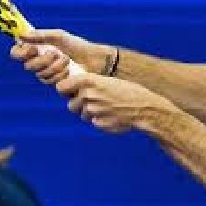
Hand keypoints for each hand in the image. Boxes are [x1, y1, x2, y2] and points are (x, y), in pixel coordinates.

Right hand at [11, 29, 112, 84]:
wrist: (94, 60)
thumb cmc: (77, 46)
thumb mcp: (59, 36)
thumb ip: (41, 35)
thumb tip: (21, 35)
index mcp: (37, 49)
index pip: (17, 54)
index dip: (20, 53)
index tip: (31, 49)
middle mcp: (39, 63)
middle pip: (28, 67)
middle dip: (43, 61)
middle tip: (56, 54)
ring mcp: (48, 74)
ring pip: (41, 76)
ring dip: (55, 67)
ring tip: (67, 60)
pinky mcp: (57, 84)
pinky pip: (51, 82)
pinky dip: (61, 75)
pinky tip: (70, 70)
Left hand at [56, 73, 177, 133]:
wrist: (145, 108)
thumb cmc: (130, 91)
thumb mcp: (109, 80)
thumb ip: (91, 84)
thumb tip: (76, 88)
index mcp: (89, 81)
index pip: (60, 87)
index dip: (65, 90)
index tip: (71, 91)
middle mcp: (88, 95)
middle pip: (71, 105)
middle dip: (80, 105)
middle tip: (95, 102)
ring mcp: (92, 111)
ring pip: (82, 115)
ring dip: (90, 113)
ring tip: (107, 108)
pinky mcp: (98, 124)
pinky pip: (93, 123)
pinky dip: (100, 121)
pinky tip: (113, 116)